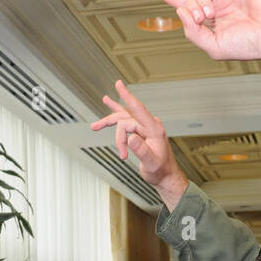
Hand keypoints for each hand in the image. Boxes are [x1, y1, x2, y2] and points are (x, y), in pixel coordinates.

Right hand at [91, 80, 188, 205]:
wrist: (165, 176)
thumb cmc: (160, 170)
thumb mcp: (151, 163)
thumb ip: (142, 151)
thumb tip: (131, 138)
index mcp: (154, 129)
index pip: (138, 109)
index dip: (127, 96)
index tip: (118, 84)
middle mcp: (149, 125)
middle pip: (125, 120)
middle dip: (118, 137)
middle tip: (121, 154)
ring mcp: (144, 127)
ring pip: (122, 121)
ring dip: (112, 130)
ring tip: (95, 126)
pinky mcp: (140, 131)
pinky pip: (125, 122)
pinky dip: (115, 121)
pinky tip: (107, 108)